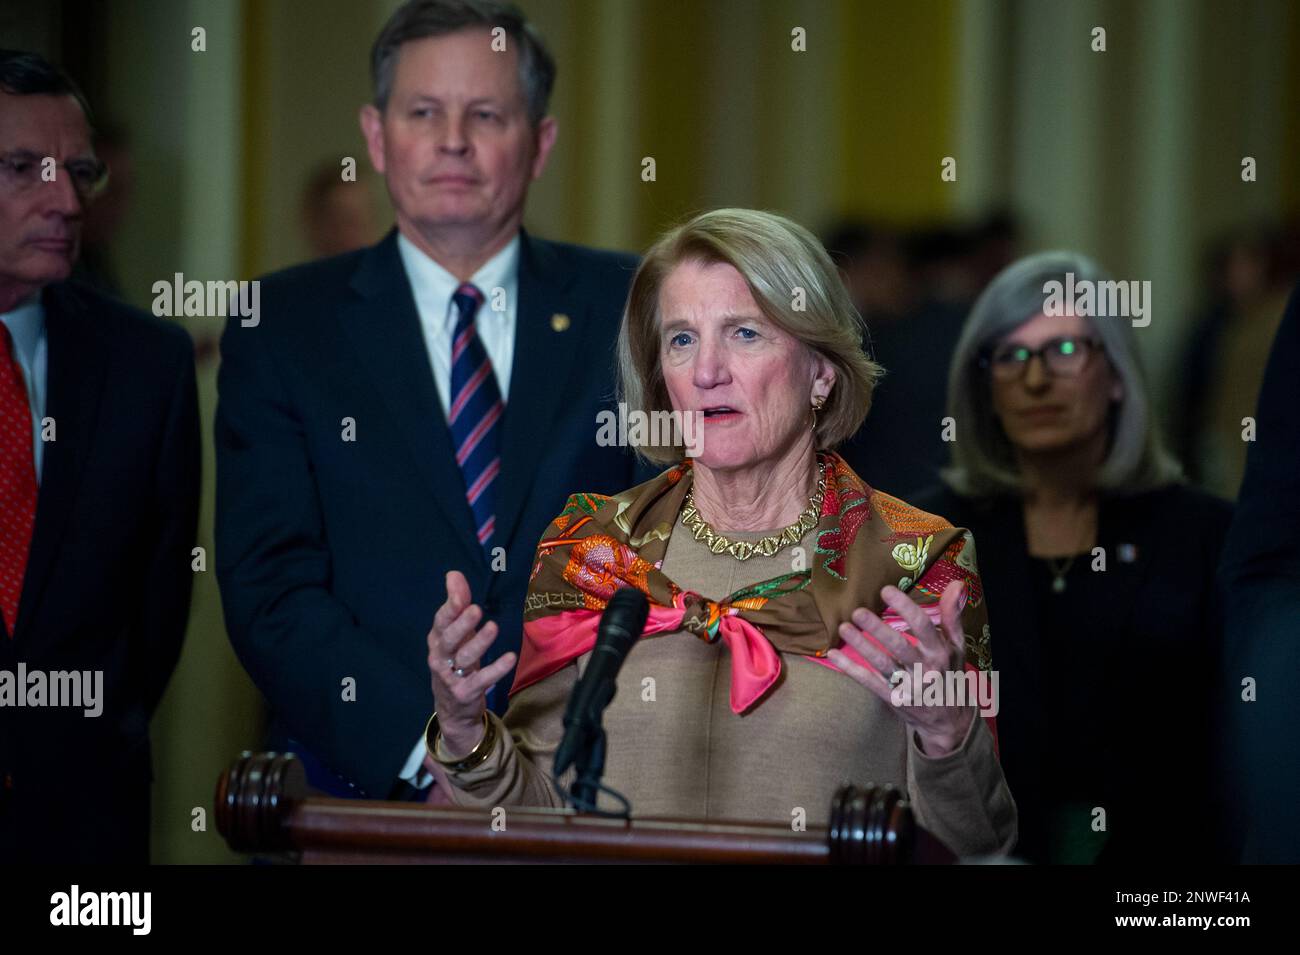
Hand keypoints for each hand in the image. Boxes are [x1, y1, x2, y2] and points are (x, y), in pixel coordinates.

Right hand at [426, 571, 515, 756]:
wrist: (452, 709)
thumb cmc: (455, 662)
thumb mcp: (455, 635)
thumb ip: (456, 604)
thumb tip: (454, 574)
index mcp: (437, 640)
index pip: (441, 621)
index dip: (450, 606)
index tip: (460, 592)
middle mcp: (440, 657)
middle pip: (448, 638)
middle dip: (461, 624)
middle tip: (476, 609)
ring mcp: (451, 677)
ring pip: (465, 657)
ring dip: (479, 642)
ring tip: (493, 627)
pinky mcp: (465, 692)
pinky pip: (482, 679)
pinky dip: (496, 669)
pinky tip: (510, 657)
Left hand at [827, 580, 975, 756]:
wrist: (949, 721)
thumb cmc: (949, 673)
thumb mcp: (957, 646)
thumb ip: (952, 615)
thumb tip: (956, 583)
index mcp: (940, 652)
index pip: (923, 626)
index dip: (905, 607)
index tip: (886, 590)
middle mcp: (924, 669)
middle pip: (899, 646)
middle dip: (878, 629)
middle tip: (858, 611)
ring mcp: (908, 686)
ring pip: (882, 664)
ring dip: (861, 646)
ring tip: (844, 628)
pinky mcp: (893, 698)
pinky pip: (870, 682)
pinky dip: (851, 669)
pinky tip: (834, 654)